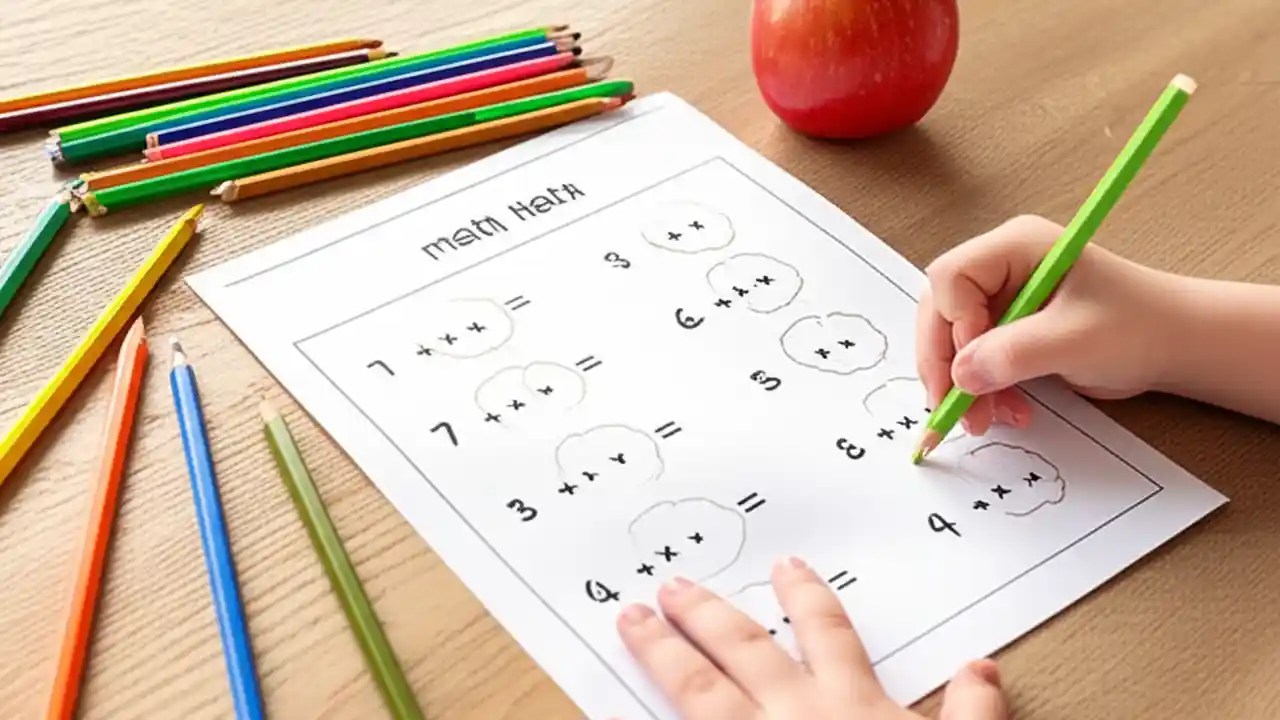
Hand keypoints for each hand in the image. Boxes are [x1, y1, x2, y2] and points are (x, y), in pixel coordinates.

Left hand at [616, 556, 1007, 718]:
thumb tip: (982, 665)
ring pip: (697, 690)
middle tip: (671, 584)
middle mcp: (794, 716)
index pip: (826, 634)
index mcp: (851, 707)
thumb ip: (973, 714)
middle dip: (705, 612)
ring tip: (630, 620)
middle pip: (741, 648)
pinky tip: (616, 712)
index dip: (804, 597)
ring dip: (662, 652)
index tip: (784, 567)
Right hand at [916, 214, 1178, 434]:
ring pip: (951, 340)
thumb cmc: (1140, 326)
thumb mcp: (1076, 340)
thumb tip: (961, 376)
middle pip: (941, 311)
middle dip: (946, 364)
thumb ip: (1015, 354)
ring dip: (963, 384)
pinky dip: (982, 390)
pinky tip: (1008, 410)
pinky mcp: (1007, 328)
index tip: (975, 366)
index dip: (955, 325)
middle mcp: (1000, 266)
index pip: (952, 278)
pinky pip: (972, 359)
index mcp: (1016, 247)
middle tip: (955, 410)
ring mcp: (1002, 297)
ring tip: (988, 420)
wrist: (1174, 346)